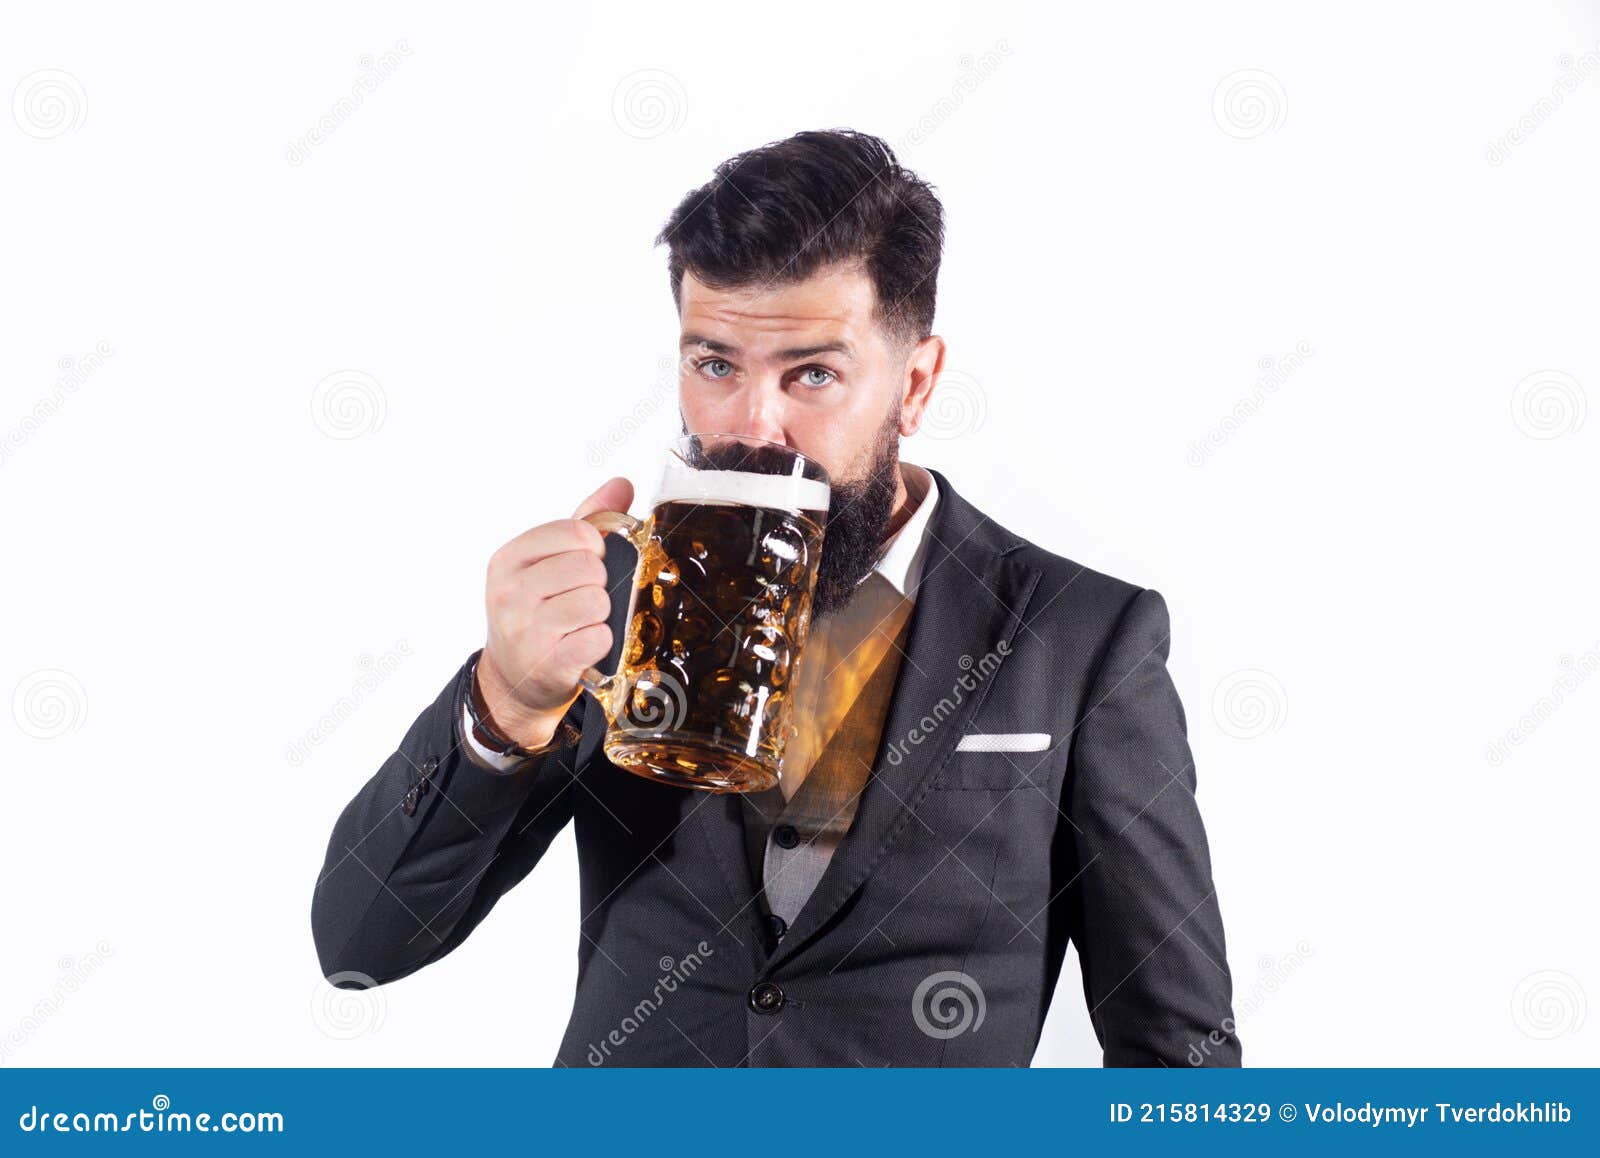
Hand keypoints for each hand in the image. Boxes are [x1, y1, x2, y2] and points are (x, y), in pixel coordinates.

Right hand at [474, 477, 633, 747]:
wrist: (514, 678)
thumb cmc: (537, 612)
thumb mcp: (549, 562)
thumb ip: (587, 520)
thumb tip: (622, 484)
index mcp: (508, 559)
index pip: (575, 532)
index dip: (595, 546)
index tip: (589, 560)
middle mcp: (509, 592)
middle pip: (589, 567)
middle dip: (600, 582)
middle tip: (584, 597)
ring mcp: (525, 630)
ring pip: (597, 602)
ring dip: (602, 613)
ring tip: (584, 622)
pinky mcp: (547, 663)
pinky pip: (599, 638)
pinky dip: (603, 641)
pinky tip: (586, 644)